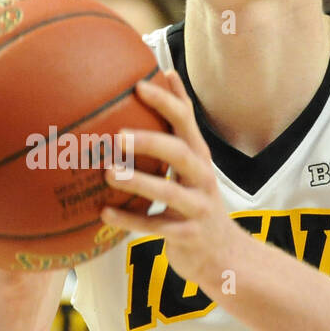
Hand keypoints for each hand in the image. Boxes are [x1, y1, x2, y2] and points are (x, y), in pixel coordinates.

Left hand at [100, 70, 242, 291]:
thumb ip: (179, 129)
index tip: (138, 85)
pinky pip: (156, 227)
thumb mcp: (194, 165)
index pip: (185, 121)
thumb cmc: (197, 201)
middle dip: (150, 141)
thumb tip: (166, 75)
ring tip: (109, 173)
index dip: (165, 101)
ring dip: (138, 181)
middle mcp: (202, 178)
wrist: (224, 255)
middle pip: (180, 153)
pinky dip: (130, 219)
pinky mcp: (188, 235)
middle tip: (118, 135)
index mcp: (199, 156)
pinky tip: (105, 213)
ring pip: (169, 192)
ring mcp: (197, 207)